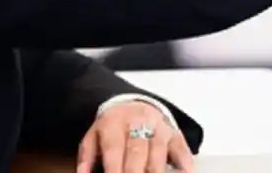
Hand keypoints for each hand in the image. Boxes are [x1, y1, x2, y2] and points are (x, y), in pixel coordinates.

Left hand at [77, 101, 194, 172]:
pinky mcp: (173, 132)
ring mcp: (158, 127)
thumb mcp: (93, 137)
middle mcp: (137, 123)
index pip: (114, 149)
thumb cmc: (112, 128)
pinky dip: (184, 162)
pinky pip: (181, 147)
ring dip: (156, 172)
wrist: (133, 104)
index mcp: (113, 124)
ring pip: (158, 152)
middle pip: (137, 152)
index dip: (114, 169)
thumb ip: (87, 158)